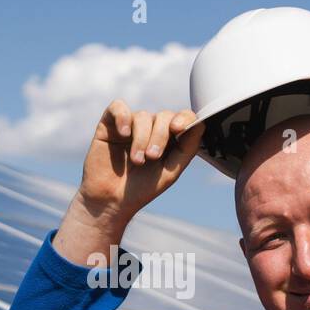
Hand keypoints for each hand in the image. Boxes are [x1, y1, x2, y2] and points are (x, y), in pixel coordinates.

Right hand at [77, 101, 203, 222]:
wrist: (111, 201)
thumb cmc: (141, 189)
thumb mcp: (170, 172)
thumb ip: (187, 149)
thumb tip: (199, 124)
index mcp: (169, 139)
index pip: (182, 117)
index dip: (184, 118)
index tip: (179, 128)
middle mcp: (151, 129)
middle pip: (163, 116)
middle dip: (160, 136)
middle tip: (152, 157)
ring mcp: (130, 125)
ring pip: (142, 116)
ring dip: (141, 138)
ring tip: (137, 160)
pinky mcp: (109, 125)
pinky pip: (118, 107)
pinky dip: (123, 117)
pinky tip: (124, 134)